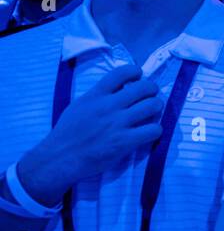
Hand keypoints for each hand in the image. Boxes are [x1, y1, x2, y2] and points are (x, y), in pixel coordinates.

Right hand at [17, 65, 163, 204]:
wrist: (60, 158)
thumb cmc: (67, 133)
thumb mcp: (79, 106)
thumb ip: (98, 96)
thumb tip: (120, 89)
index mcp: (95, 95)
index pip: (122, 72)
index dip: (135, 72)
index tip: (139, 77)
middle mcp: (108, 106)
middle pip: (144, 87)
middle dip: (152, 90)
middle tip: (150, 97)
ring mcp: (117, 123)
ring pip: (153, 106)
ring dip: (157, 108)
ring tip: (152, 113)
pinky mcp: (124, 141)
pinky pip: (153, 130)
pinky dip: (155, 130)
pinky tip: (149, 132)